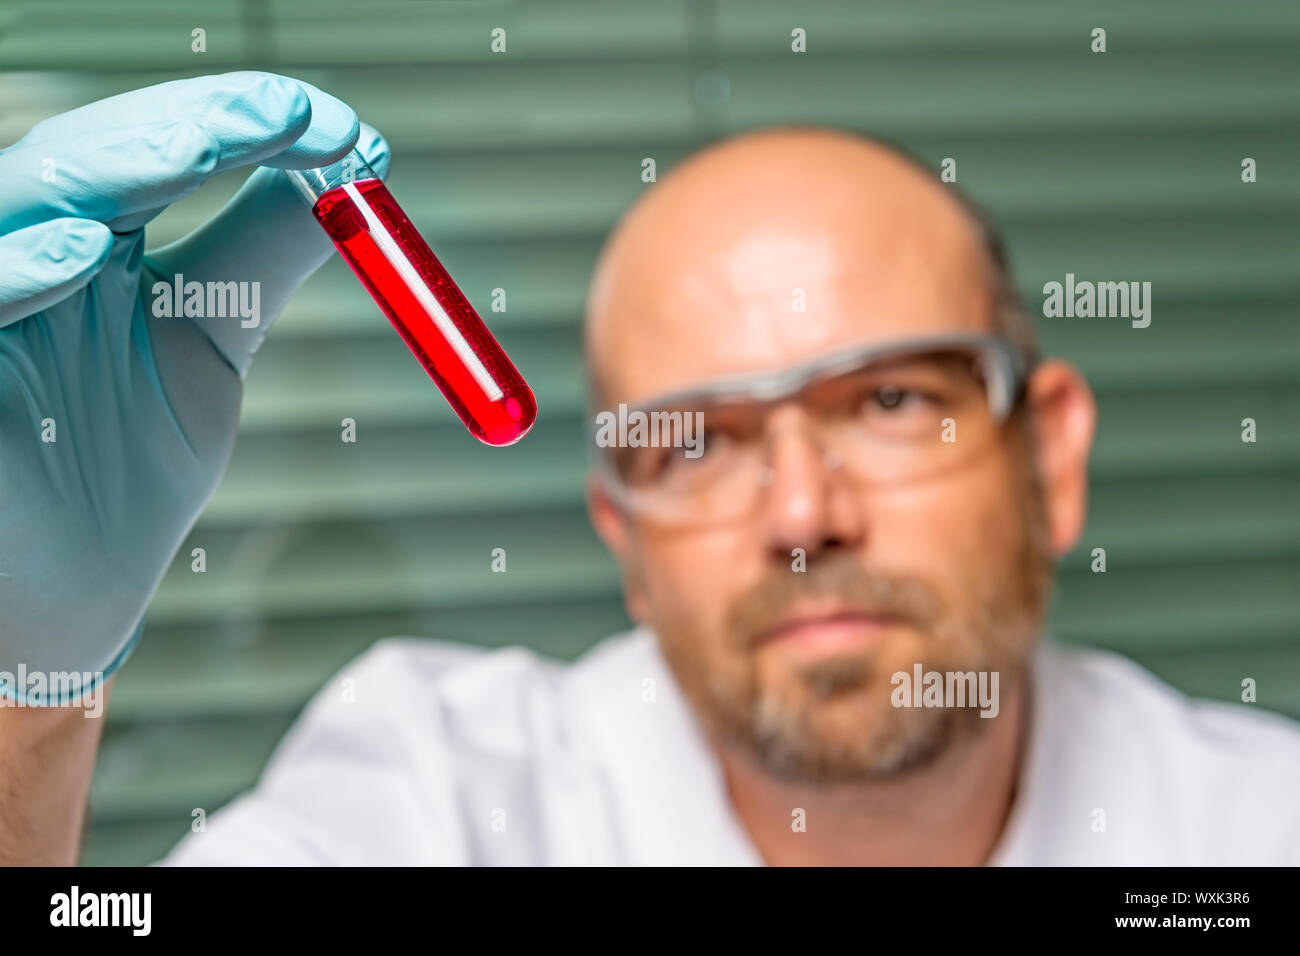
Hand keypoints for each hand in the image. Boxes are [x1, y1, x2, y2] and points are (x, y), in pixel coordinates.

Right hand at [0, 72, 389, 700]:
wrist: (74, 584)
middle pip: (91, 156)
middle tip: (283, 115)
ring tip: (196, 150)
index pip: (160, 151)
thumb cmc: (124, 464)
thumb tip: (358, 182)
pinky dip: (18, 271)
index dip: (242, 124)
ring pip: (18, 202)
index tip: (344, 128)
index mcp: (91, 239)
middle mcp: (26, 250)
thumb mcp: (206, 346)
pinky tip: (85, 250)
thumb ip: (262, 259)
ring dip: (111, 168)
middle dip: (189, 127)